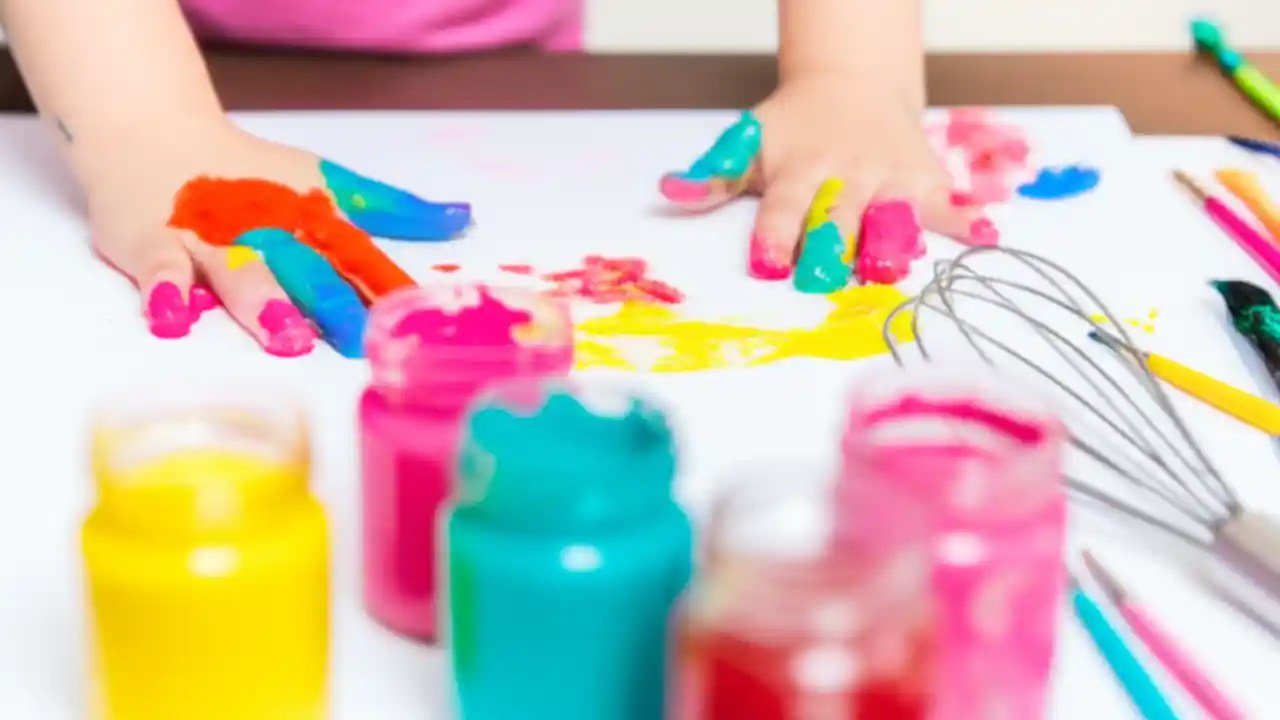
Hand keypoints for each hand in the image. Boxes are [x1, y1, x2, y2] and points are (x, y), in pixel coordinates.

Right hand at [87, 120, 469, 355]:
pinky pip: (160, 268)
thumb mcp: (327, 186)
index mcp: (312, 222)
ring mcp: (211, 239)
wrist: (156, 133)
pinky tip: (172, 319)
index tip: (417, 320)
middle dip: (331, 302)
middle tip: (356, 335)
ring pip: (238, 273)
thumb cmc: (253, 176)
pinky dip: (166, 290)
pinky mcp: (154, 242)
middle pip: (304, 268)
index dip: (387, 287)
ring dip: (262, 301)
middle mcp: (268, 232)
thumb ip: (394, 210)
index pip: (358, 258)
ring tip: (283, 333)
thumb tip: (465, 217)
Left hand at [661, 74, 993, 285]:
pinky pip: (948, 204)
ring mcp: (890, 178)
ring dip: (891, 242)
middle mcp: (847, 175)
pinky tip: (985, 239)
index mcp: (800, 169)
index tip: (770, 262)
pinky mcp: (926, 182)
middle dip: (830, 247)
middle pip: (840, 217)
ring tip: (892, 267)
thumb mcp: (748, 144)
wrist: (852, 86)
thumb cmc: (793, 131)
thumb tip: (669, 191)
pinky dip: (967, 221)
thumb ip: (713, 177)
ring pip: (893, 215)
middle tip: (822, 280)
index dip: (778, 233)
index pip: (786, 205)